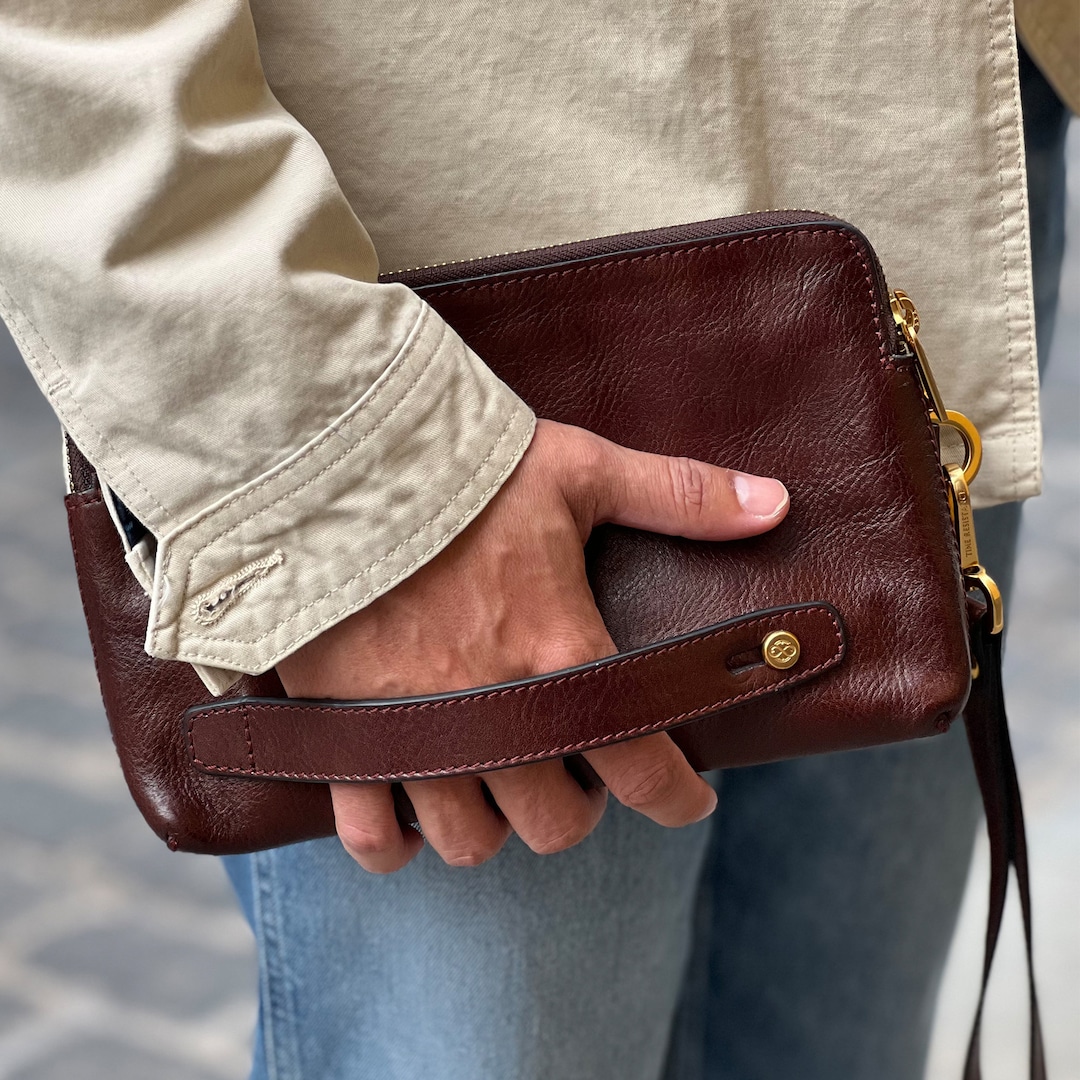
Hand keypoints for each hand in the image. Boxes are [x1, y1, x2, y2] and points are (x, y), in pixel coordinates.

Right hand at [276, 419, 788, 872]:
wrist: (327, 464)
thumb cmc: (458, 470)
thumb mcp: (578, 470)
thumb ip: (678, 494)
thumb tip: (775, 504)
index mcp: (559, 654)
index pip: (644, 769)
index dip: (679, 799)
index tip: (690, 800)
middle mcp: (493, 713)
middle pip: (556, 823)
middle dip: (579, 806)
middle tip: (575, 765)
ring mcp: (415, 734)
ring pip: (471, 842)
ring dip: (495, 826)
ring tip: (498, 783)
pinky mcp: (345, 736)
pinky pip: (371, 834)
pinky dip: (395, 840)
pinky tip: (413, 814)